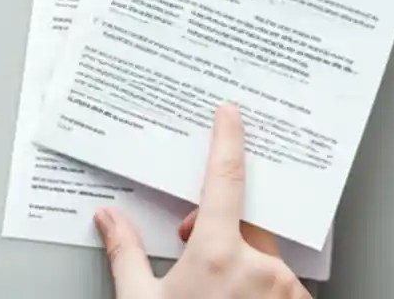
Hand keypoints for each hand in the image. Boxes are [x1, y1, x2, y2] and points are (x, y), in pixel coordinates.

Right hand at [94, 104, 309, 298]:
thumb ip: (125, 255)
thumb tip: (108, 220)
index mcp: (217, 253)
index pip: (225, 178)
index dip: (227, 139)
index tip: (230, 113)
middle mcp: (260, 268)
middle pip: (245, 223)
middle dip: (220, 230)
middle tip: (194, 250)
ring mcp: (286, 293)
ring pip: (266, 256)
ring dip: (243, 264)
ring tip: (215, 292)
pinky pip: (282, 284)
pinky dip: (261, 287)